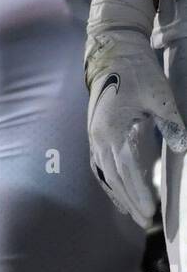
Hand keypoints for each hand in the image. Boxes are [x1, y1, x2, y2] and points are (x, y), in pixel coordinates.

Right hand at [86, 22, 186, 227]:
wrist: (115, 51)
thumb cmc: (137, 71)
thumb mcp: (159, 95)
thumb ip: (171, 122)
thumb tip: (182, 146)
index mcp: (111, 129)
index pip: (125, 169)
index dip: (137, 192)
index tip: (150, 212)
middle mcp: (98, 136)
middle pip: (112, 177)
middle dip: (129, 200)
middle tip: (145, 221)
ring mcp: (94, 134)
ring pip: (104, 173)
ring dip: (118, 194)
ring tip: (133, 213)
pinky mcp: (95, 132)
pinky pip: (99, 164)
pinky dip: (108, 182)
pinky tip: (118, 192)